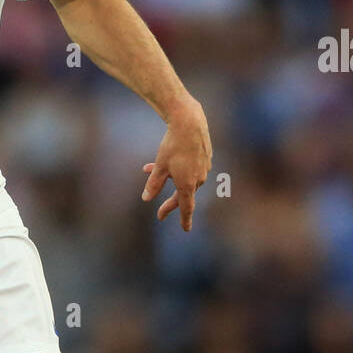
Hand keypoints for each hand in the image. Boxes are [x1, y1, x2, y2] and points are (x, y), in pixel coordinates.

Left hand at [141, 98, 211, 230]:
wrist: (189, 123)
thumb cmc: (173, 146)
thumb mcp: (159, 166)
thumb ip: (153, 184)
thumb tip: (146, 199)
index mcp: (188, 184)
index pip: (186, 208)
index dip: (184, 220)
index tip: (186, 230)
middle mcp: (198, 178)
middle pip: (183, 195)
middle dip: (170, 202)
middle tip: (160, 213)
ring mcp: (204, 168)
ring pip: (183, 178)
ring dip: (167, 177)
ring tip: (148, 168)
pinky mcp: (205, 157)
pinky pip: (189, 167)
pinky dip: (176, 167)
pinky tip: (165, 157)